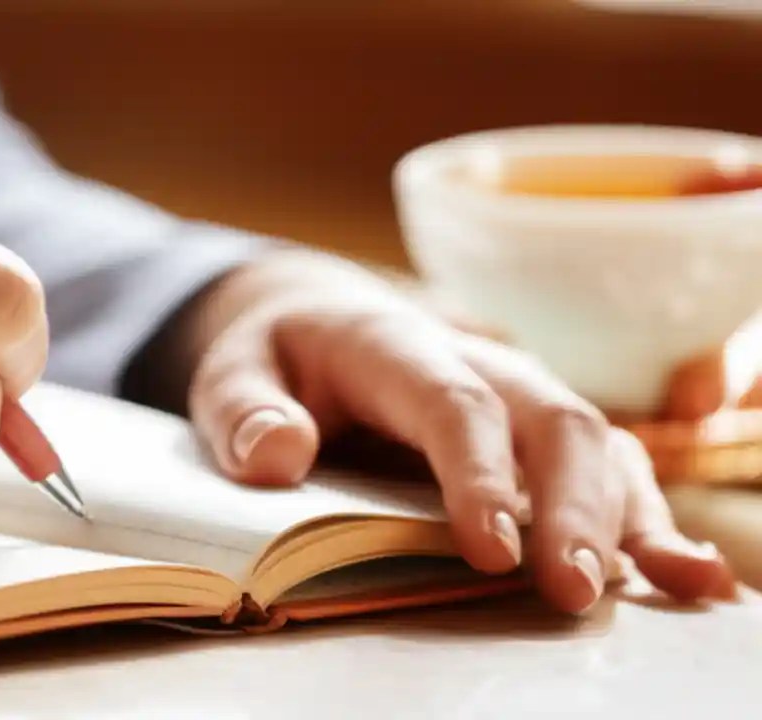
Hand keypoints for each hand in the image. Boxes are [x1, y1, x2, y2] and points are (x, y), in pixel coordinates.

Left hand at [174, 250, 735, 611]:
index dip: (477, 473)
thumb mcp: (233, 373)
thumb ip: (243, 410)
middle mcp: (474, 362)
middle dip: (570, 504)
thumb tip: (278, 454)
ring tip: (667, 584)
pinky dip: (642, 517)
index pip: (451, 403)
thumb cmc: (278, 358)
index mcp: (393, 345)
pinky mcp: (533, 432)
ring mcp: (514, 394)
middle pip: (546, 419)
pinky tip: (680, 571)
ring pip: (592, 441)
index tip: (490, 548)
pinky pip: (602, 467)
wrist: (320, 321)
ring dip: (626, 514)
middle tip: (570, 589)